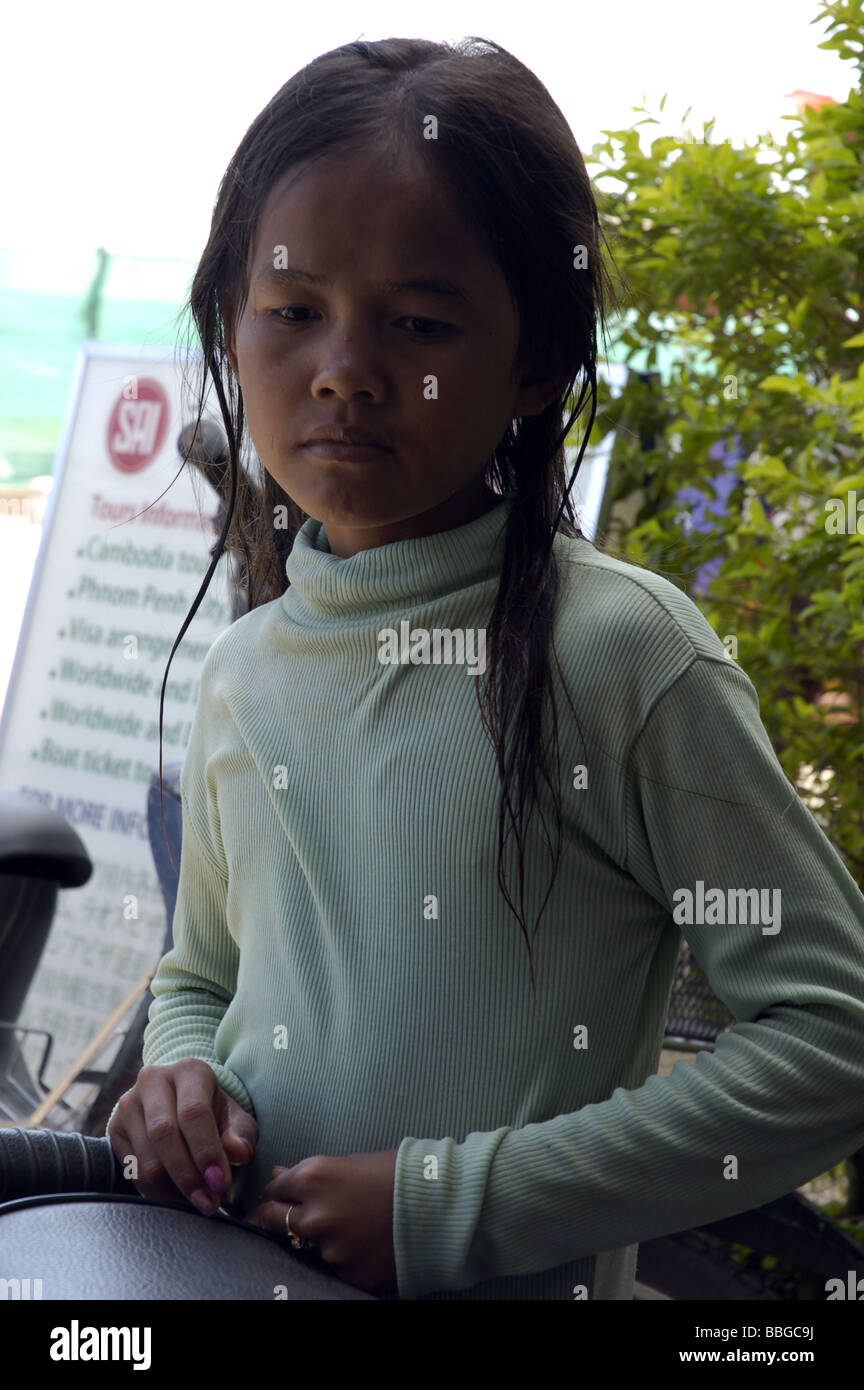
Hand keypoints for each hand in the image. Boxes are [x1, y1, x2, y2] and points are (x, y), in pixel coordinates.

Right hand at [107, 1059, 257, 1214]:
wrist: (182, 1106)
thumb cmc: (215, 1114)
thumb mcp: (235, 1119)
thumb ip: (241, 1135)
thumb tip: (239, 1153)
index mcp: (189, 1071)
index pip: (193, 1113)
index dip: (206, 1151)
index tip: (220, 1183)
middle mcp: (153, 1080)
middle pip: (164, 1134)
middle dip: (188, 1176)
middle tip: (208, 1202)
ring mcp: (129, 1103)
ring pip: (146, 1158)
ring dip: (173, 1189)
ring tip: (196, 1200)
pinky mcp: (114, 1128)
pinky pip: (133, 1171)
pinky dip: (156, 1191)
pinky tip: (176, 1194)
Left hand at [244, 1148, 398, 1295]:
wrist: (444, 1205)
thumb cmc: (402, 1174)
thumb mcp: (354, 1162)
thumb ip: (313, 1173)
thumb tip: (282, 1175)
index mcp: (315, 1178)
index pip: (275, 1189)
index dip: (276, 1190)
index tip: (276, 1195)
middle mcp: (316, 1216)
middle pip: (274, 1221)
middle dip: (273, 1217)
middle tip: (275, 1217)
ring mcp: (331, 1250)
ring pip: (307, 1246)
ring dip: (316, 1239)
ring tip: (344, 1227)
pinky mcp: (349, 1275)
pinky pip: (335, 1266)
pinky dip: (343, 1256)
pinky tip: (362, 1244)